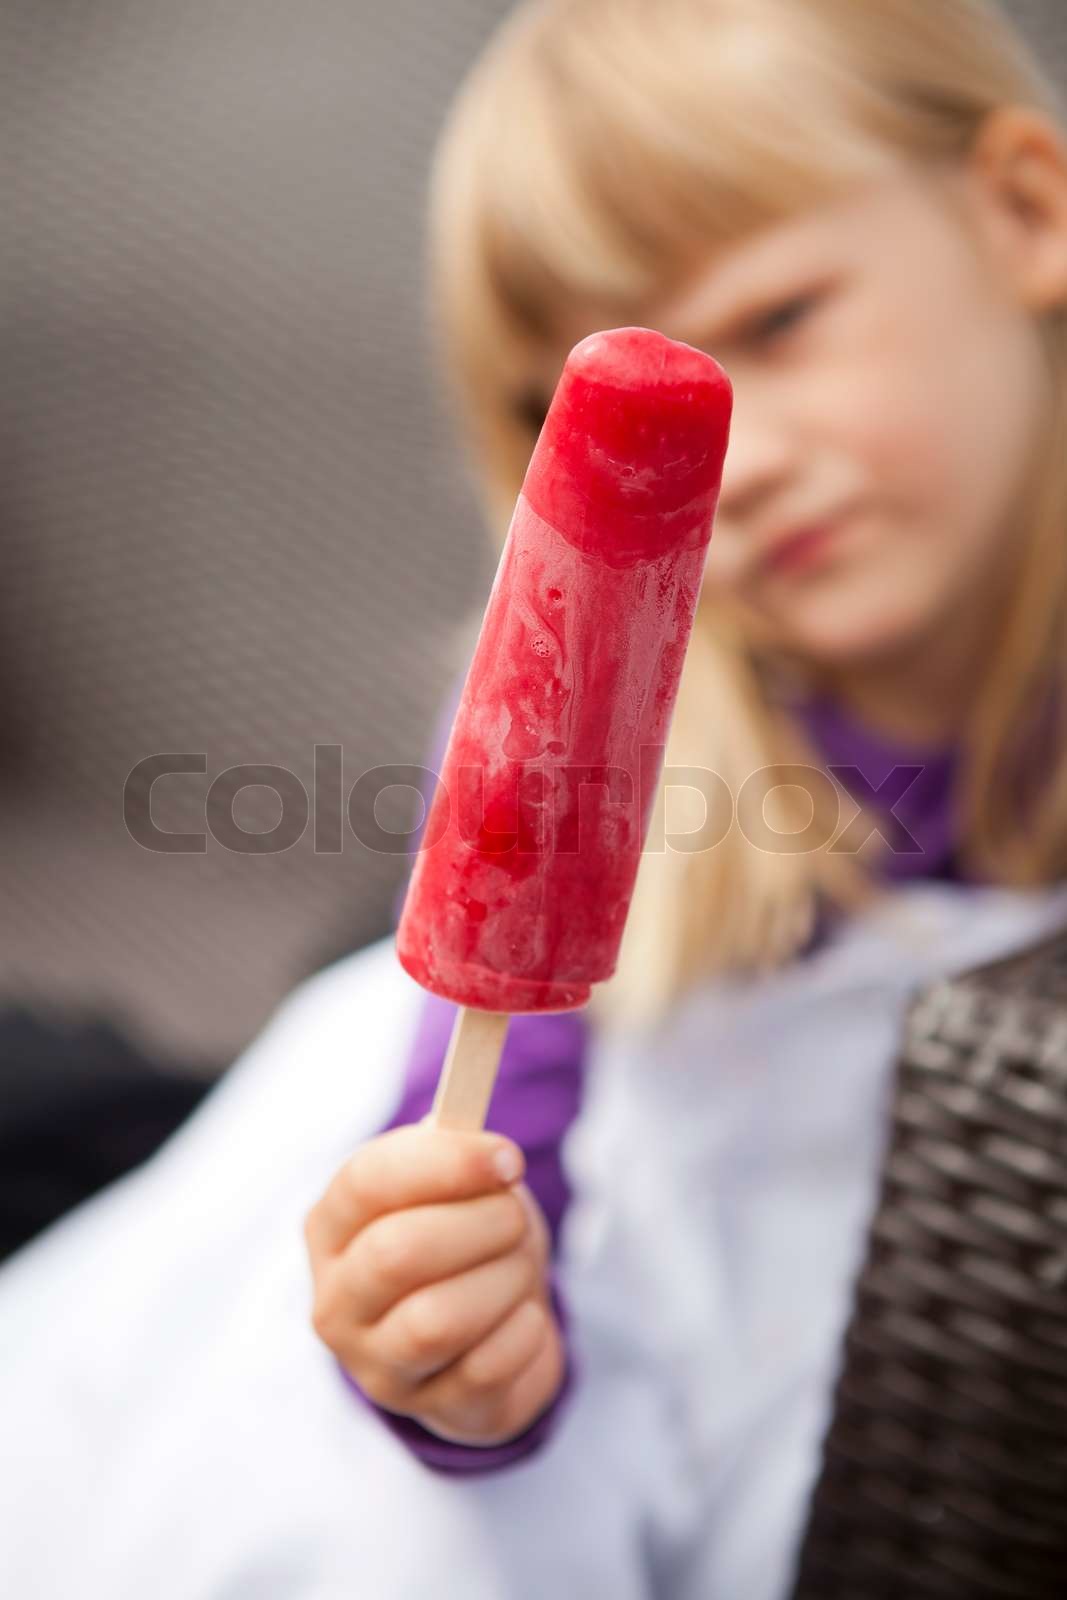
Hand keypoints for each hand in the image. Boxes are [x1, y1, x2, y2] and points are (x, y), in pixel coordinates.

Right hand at [303, 1123, 564, 1447]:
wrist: (486, 1332)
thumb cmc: (463, 1237)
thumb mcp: (452, 1182)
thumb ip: (452, 1142)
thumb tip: (467, 1095)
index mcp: (330, 1226)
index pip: (367, 1183)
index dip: (444, 1163)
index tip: (506, 1157)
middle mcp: (336, 1301)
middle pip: (399, 1253)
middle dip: (480, 1224)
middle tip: (515, 1215)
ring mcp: (376, 1366)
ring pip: (438, 1320)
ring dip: (503, 1279)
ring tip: (519, 1264)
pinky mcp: (430, 1411)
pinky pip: (487, 1367)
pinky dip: (524, 1329)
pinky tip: (522, 1314)